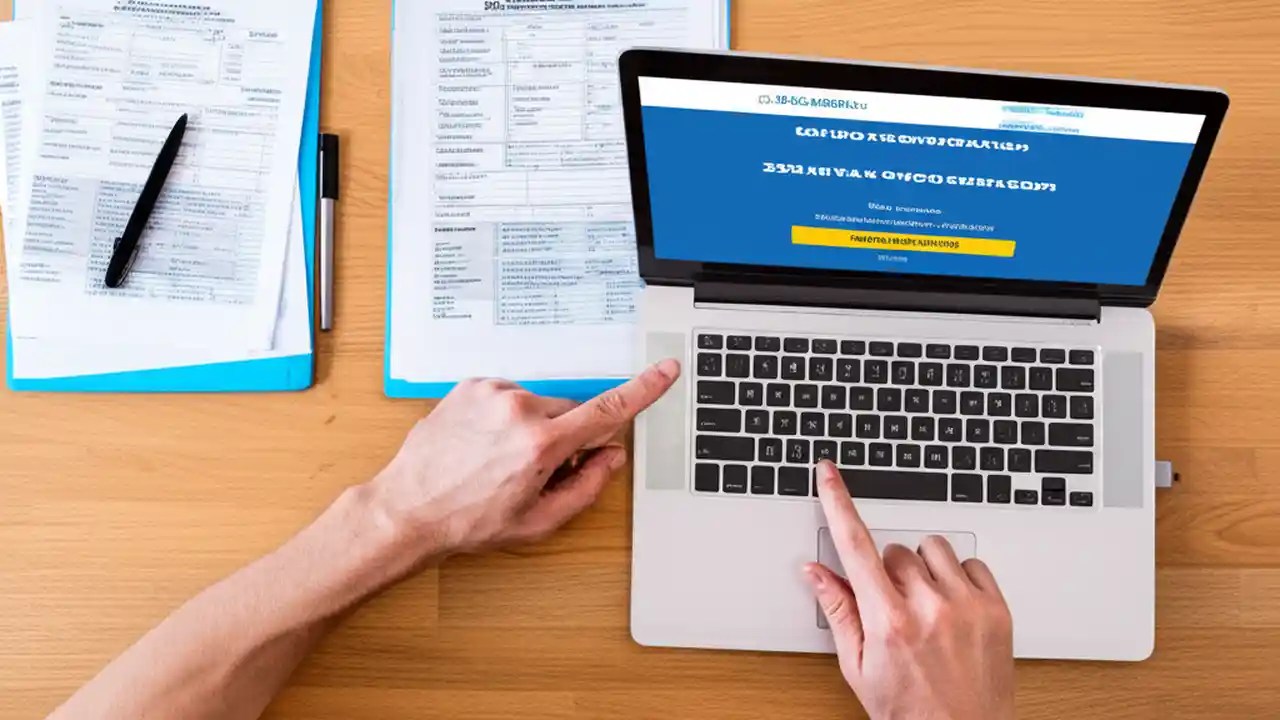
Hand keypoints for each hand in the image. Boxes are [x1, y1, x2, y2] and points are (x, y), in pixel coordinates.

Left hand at [370, 360, 680, 562]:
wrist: (407, 508)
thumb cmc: (468, 521)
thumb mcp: (539, 521)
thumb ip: (587, 486)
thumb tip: (611, 457)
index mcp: (540, 444)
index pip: (607, 411)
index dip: (643, 390)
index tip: (665, 370)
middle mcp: (518, 410)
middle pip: (569, 413)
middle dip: (563, 437)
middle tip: (532, 471)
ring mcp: (491, 393)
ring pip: (537, 405)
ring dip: (530, 427)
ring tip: (497, 460)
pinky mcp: (471, 386)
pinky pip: (508, 397)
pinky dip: (504, 417)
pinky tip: (483, 444)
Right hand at [804, 461, 1014, 719]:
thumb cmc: (910, 712)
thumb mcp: (859, 668)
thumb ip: (838, 612)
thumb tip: (816, 573)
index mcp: (888, 622)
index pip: (855, 546)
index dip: (838, 503)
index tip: (829, 474)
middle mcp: (929, 608)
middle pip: (894, 549)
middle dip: (887, 571)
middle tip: (891, 606)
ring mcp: (967, 606)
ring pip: (932, 550)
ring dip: (922, 569)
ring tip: (923, 605)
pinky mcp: (997, 609)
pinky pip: (971, 563)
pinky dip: (957, 579)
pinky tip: (950, 607)